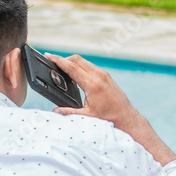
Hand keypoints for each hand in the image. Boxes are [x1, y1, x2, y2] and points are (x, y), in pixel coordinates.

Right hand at [45, 53, 175, 164]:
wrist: (127, 119)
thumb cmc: (109, 118)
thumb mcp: (87, 116)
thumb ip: (69, 112)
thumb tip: (55, 111)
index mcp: (92, 84)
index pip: (71, 67)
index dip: (58, 60)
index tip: (48, 56)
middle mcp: (99, 76)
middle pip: (77, 59)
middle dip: (63, 59)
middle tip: (52, 61)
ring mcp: (104, 75)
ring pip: (84, 62)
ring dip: (72, 62)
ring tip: (62, 67)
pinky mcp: (107, 77)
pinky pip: (91, 66)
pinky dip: (81, 66)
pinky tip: (76, 74)